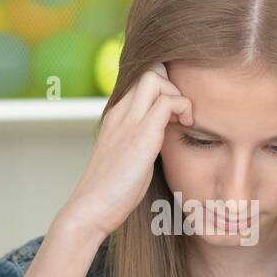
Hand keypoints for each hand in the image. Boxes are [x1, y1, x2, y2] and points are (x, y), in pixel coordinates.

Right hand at [59, 63, 193, 239]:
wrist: (91, 208)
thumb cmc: (113, 190)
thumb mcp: (129, 156)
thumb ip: (142, 139)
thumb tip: (164, 136)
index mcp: (116, 115)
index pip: (141, 79)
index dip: (163, 86)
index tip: (173, 112)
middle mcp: (121, 112)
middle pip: (149, 69)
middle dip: (172, 84)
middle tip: (179, 113)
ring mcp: (129, 121)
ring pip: (156, 77)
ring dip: (177, 93)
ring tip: (183, 119)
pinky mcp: (141, 135)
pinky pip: (167, 102)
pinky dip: (183, 108)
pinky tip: (185, 126)